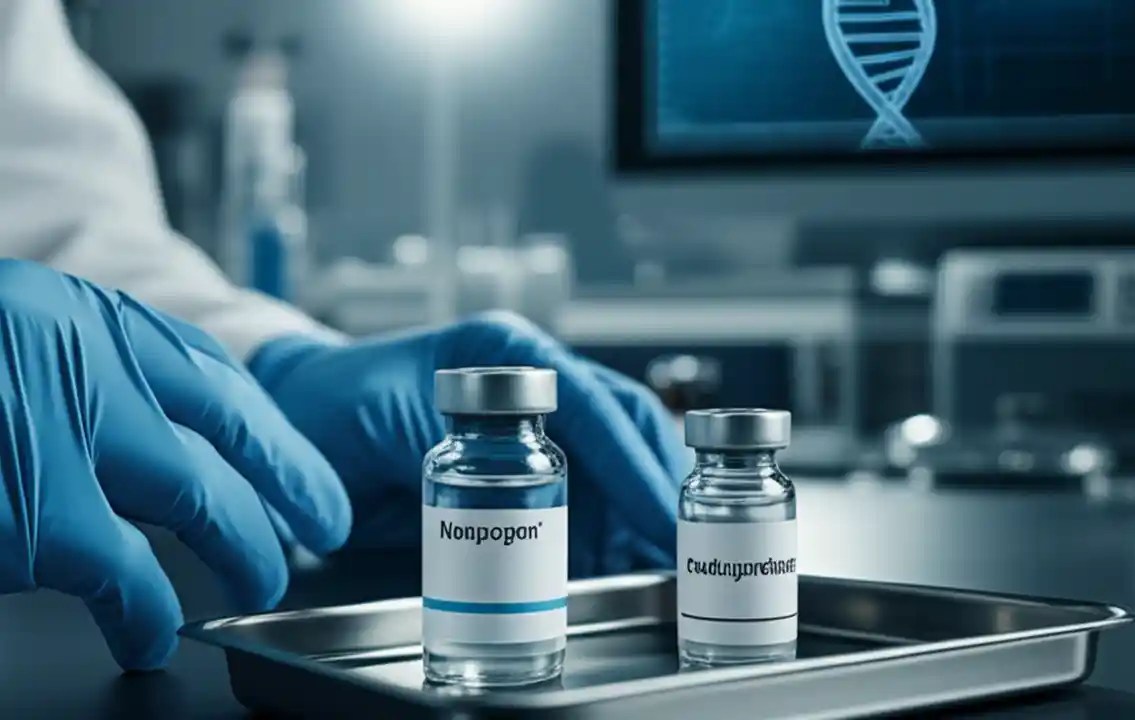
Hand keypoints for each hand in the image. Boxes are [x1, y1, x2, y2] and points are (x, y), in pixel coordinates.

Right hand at [0, 261, 350, 670]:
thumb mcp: (12, 338)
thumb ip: (72, 367)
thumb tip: (151, 425)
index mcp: (86, 318)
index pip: (217, 375)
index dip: (270, 428)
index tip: (298, 460)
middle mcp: (95, 366)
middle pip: (232, 438)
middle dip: (290, 489)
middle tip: (319, 527)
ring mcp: (72, 440)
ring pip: (205, 504)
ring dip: (246, 550)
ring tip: (259, 584)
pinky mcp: (43, 523)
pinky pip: (127, 581)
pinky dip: (146, 615)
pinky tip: (149, 637)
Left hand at [250, 312, 687, 575]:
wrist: (303, 415)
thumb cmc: (333, 404)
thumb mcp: (384, 419)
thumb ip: (441, 448)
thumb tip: (502, 502)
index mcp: (505, 351)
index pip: (591, 404)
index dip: (632, 461)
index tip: (662, 510)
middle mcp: (532, 380)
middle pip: (623, 425)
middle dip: (657, 483)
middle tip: (682, 539)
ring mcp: (534, 420)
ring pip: (612, 462)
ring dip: (637, 512)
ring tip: (662, 559)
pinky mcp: (523, 460)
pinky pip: (581, 494)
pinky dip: (605, 531)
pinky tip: (620, 561)